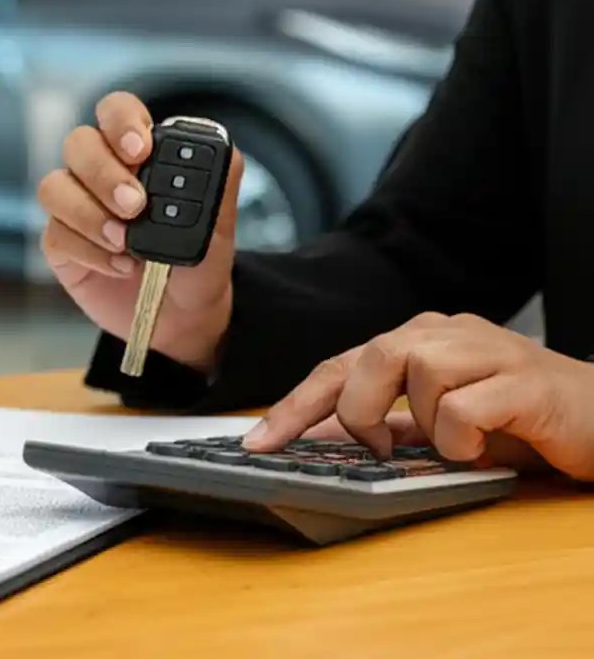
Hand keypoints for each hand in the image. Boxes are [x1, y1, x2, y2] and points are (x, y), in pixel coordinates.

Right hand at [38, 92, 245, 372]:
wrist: (183, 319)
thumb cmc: (197, 265)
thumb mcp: (221, 226)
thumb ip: (219, 182)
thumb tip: (217, 150)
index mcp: (139, 154)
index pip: (116, 112)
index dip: (121, 122)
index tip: (141, 150)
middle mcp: (101, 172)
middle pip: (79, 144)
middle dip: (104, 172)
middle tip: (134, 205)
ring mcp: (76, 207)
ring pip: (54, 186)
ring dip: (89, 213)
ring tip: (125, 242)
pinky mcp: (61, 244)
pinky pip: (56, 233)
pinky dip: (89, 250)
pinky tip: (119, 266)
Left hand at [243, 312, 593, 479]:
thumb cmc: (517, 422)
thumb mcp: (438, 427)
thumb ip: (387, 428)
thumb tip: (317, 445)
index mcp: (419, 340)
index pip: (338, 365)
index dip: (294, 406)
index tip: (257, 444)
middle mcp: (448, 333)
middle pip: (370, 356)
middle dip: (358, 412)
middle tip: (379, 447)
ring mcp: (488, 350)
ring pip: (416, 372)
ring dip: (423, 424)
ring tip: (454, 445)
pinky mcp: (525, 381)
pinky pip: (464, 407)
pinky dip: (461, 439)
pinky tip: (482, 449)